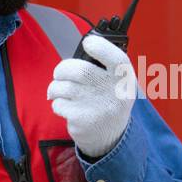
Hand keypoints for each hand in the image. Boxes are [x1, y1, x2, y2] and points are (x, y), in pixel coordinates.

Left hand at [46, 34, 137, 158]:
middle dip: (62, 69)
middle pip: (79, 70)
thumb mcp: (119, 84)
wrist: (110, 138)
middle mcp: (113, 93)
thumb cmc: (109, 101)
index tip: (88, 43)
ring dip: (56, 88)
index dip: (101, 47)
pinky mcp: (81, 120)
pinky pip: (59, 103)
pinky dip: (58, 103)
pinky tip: (67, 108)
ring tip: (61, 92)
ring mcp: (97, 107)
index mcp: (124, 79)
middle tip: (60, 74)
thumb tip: (84, 46)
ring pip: (63, 86)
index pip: (117, 59)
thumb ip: (105, 66)